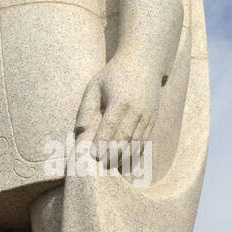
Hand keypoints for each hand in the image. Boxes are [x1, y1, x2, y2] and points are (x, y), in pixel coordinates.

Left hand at [75, 52, 162, 167]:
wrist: (144, 62)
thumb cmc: (114, 74)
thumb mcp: (95, 85)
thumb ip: (86, 107)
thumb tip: (79, 130)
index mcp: (120, 100)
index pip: (111, 125)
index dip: (103, 142)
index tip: (94, 156)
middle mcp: (136, 109)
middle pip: (125, 138)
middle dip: (113, 154)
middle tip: (102, 167)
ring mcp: (147, 115)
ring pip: (137, 142)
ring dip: (125, 157)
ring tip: (113, 168)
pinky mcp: (152, 119)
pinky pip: (145, 140)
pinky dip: (136, 153)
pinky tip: (127, 162)